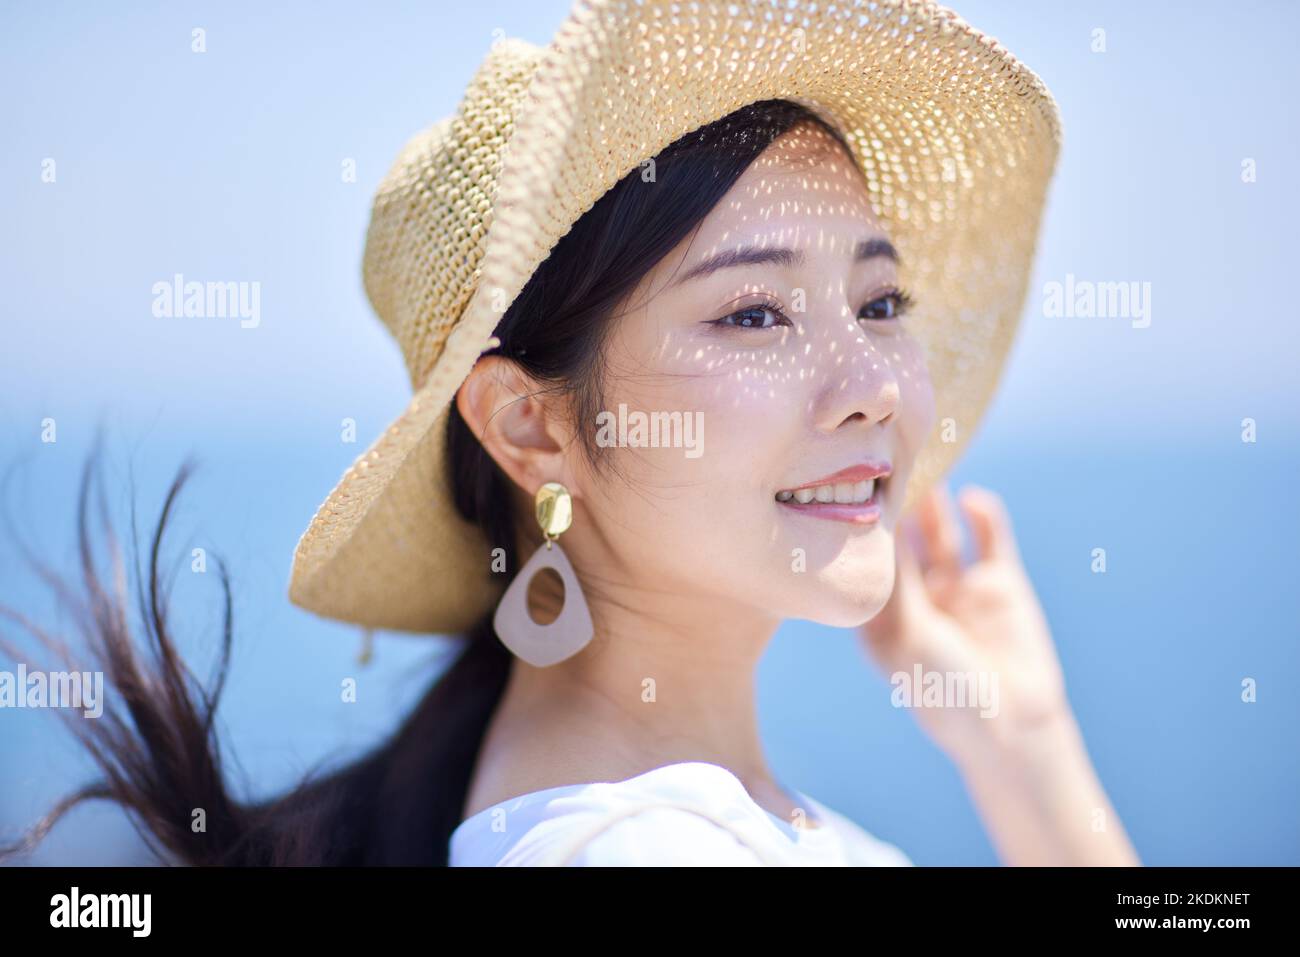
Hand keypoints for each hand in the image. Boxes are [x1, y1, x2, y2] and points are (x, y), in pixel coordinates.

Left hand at [862, 483, 1069, 768]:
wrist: (1010, 727)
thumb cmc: (943, 689)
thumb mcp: (908, 634)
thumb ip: (897, 581)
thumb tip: (877, 523)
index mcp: (882, 615)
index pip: (863, 557)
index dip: (856, 523)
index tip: (843, 481)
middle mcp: (917, 597)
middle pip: (901, 537)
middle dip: (894, 502)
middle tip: (884, 456)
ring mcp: (958, 588)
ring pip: (941, 532)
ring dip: (933, 501)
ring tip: (925, 462)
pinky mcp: (1001, 585)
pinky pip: (989, 539)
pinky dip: (981, 515)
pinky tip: (971, 497)